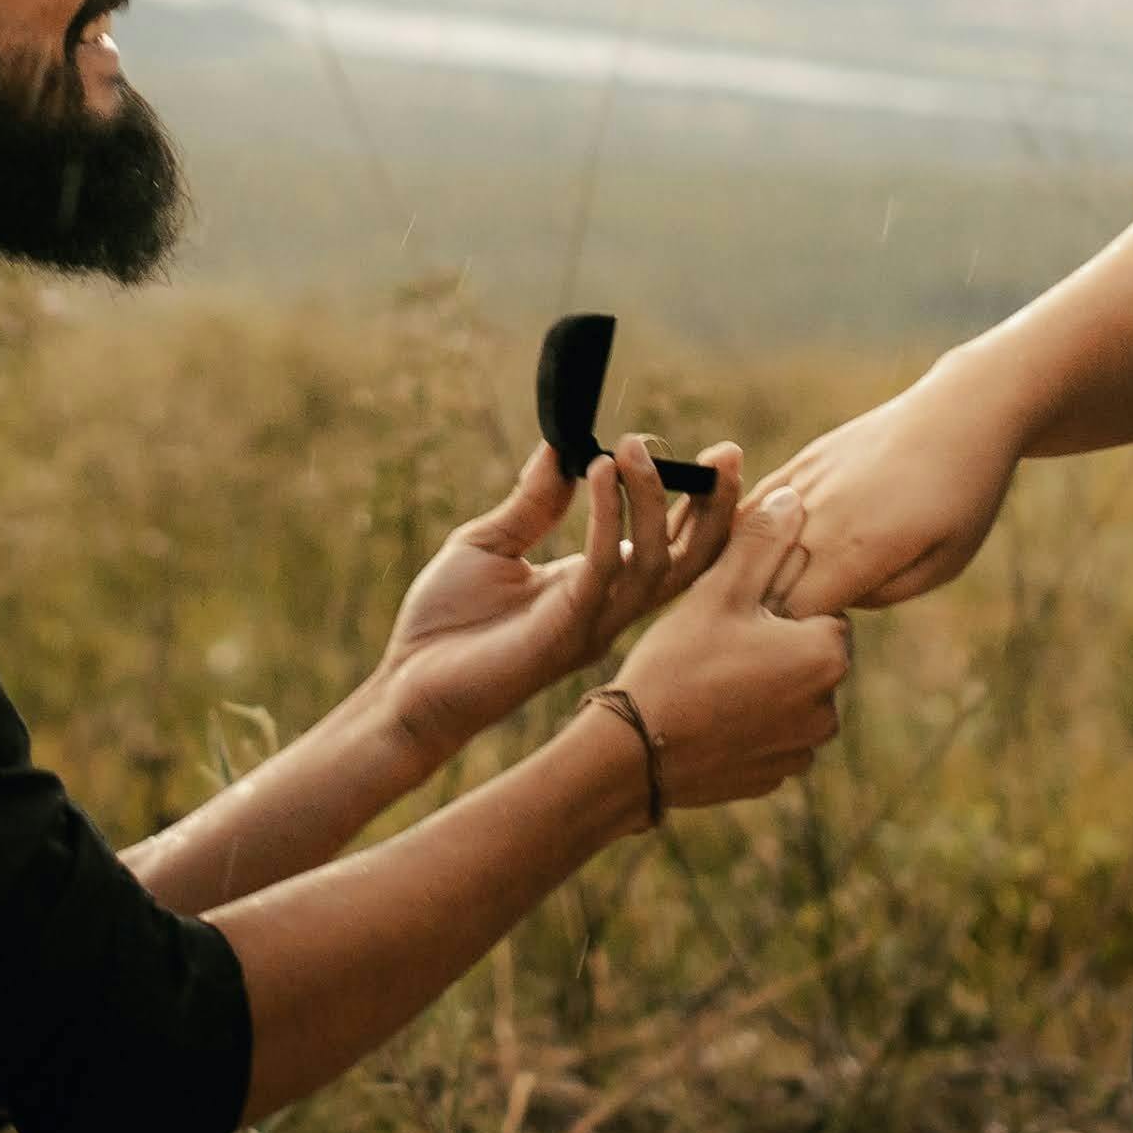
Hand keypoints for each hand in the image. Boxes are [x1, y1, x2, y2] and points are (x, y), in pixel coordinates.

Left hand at [374, 435, 736, 764]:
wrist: (407, 684)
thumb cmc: (444, 624)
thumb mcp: (488, 544)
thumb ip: (532, 502)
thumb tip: (560, 448)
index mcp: (598, 588)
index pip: (670, 545)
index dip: (697, 504)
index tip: (706, 454)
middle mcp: (609, 609)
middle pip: (690, 563)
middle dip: (717, 510)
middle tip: (726, 454)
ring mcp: (592, 625)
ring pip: (655, 566)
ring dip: (653, 502)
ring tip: (634, 448)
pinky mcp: (563, 633)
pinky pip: (601, 569)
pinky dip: (605, 517)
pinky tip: (595, 472)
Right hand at [602, 483, 851, 814]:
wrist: (633, 756)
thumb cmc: (677, 664)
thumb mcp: (718, 592)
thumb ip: (761, 542)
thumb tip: (794, 497)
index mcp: (827, 655)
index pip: (818, 609)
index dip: (772, 605)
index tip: (733, 613)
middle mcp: (828, 709)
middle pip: (804, 654)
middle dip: (770, 646)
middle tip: (713, 645)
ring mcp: (801, 750)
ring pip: (786, 696)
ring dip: (759, 686)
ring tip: (705, 680)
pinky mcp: (774, 778)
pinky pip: (768, 736)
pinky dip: (744, 725)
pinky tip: (703, 716)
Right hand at [746, 371, 1032, 620]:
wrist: (961, 413)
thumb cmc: (964, 495)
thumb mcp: (943, 564)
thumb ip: (883, 594)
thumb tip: (834, 604)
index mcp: (857, 550)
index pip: (795, 614)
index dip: (795, 639)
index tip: (808, 643)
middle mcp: (820, 518)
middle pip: (767, 583)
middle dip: (769, 611)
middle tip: (782, 627)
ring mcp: (805, 484)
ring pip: (751, 545)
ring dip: (754, 573)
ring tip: (762, 593)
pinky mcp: (802, 460)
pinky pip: (755, 505)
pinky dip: (748, 533)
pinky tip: (751, 552)